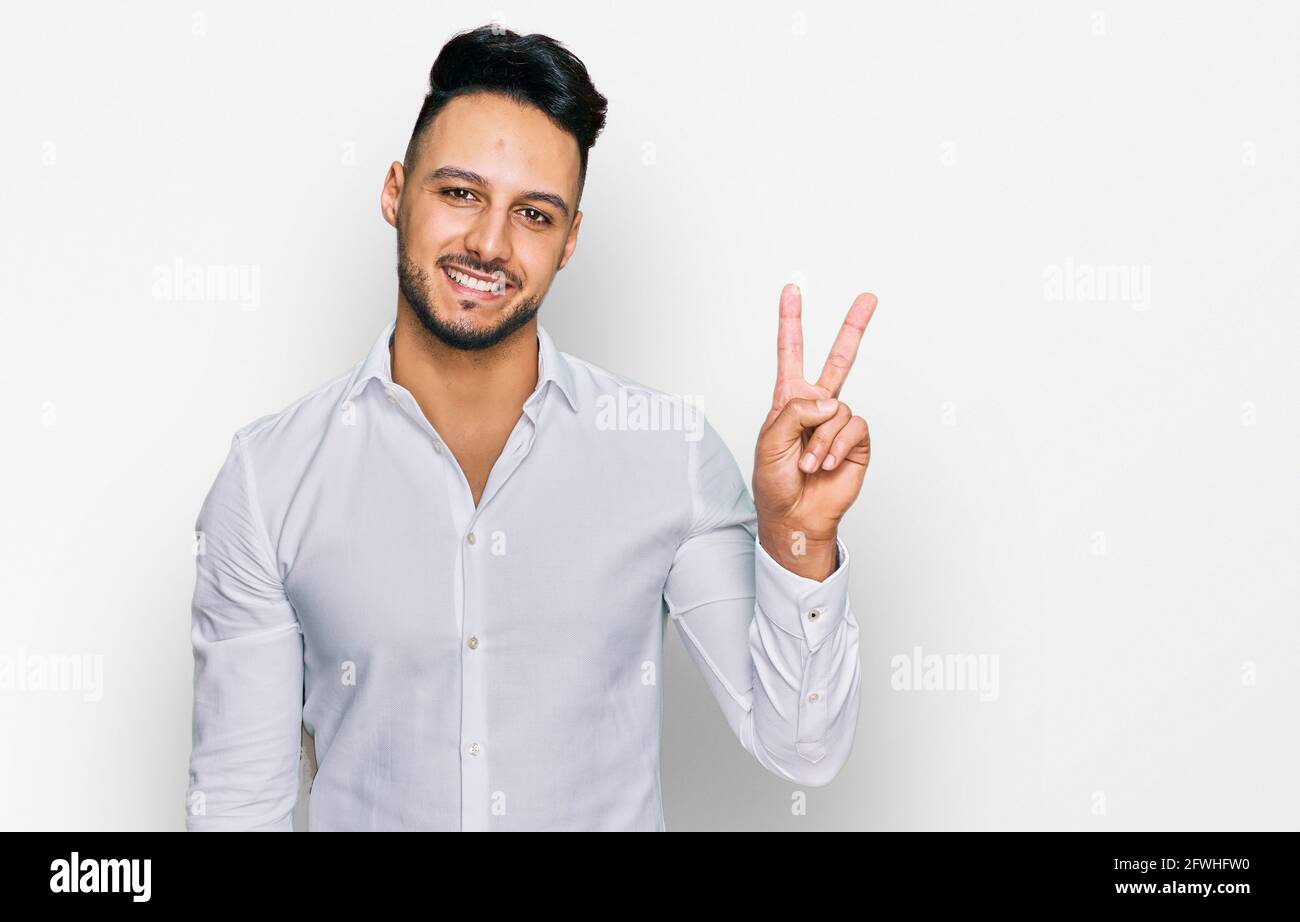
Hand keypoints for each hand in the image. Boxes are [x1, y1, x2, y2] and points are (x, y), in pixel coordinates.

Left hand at [753, 284, 876, 573]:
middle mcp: (817, 406)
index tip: (792, 290)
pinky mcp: (857, 442)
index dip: (791, 322)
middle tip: (868, 298)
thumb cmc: (775, 481)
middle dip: (853, 328)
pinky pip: (853, 428)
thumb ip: (796, 412)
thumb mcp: (771, 442)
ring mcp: (838, 423)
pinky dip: (837, 446)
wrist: (795, 516)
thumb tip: (831, 402)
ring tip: (809, 462)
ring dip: (821, 440)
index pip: (791, 353)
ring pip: (839, 410)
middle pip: (839, 359)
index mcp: (789, 399)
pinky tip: (827, 464)